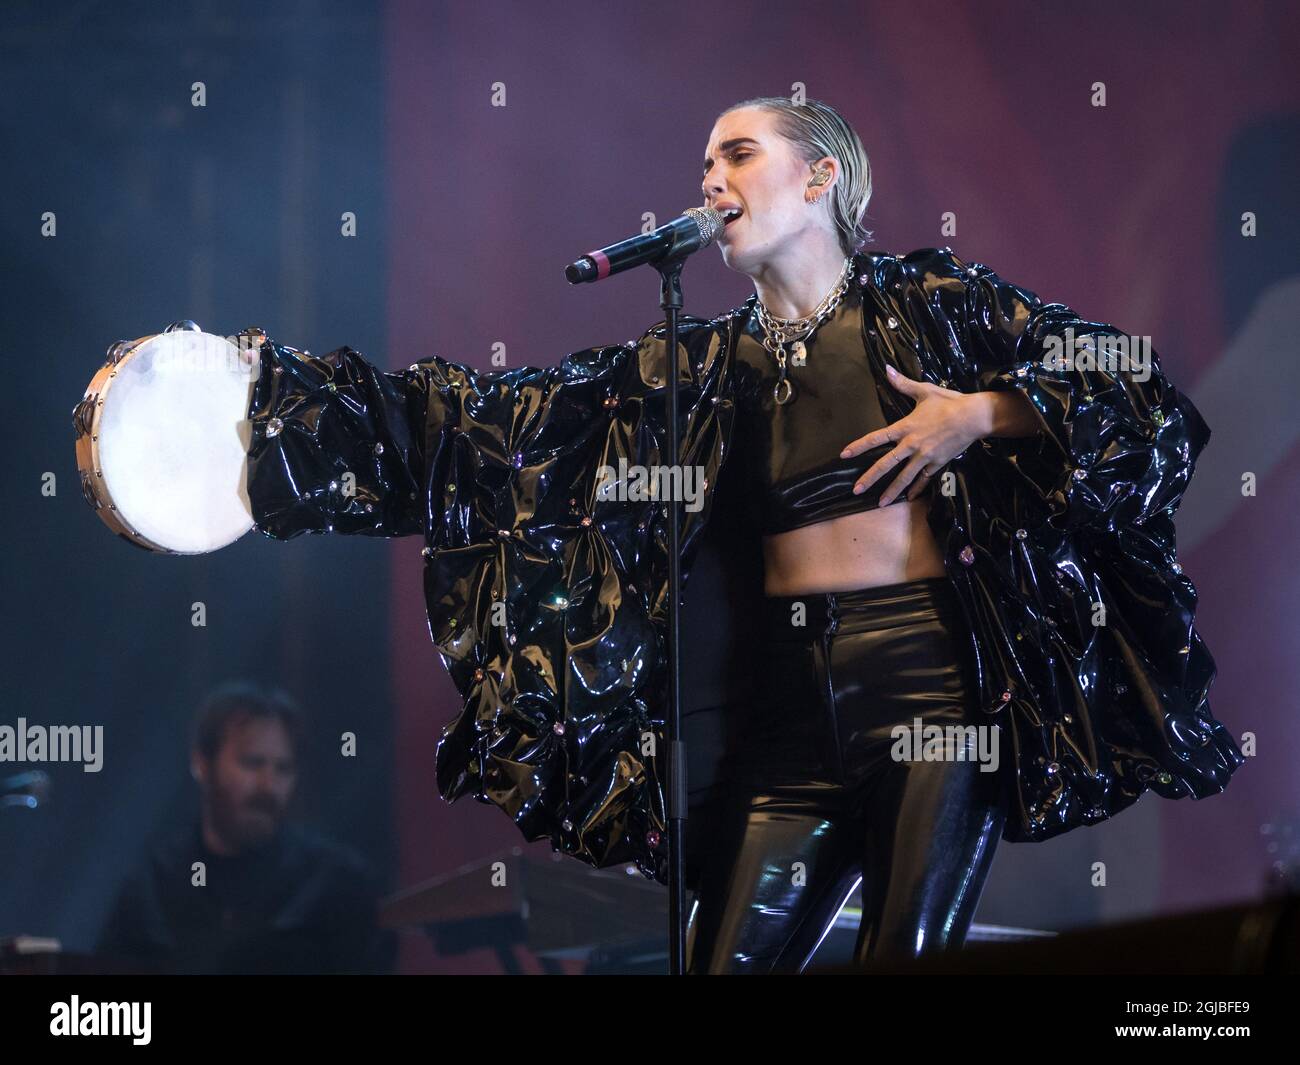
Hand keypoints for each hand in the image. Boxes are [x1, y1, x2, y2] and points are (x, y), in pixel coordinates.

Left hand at [839, 364, 983, 505]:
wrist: (973, 417)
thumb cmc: (948, 402)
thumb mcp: (924, 391)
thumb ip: (902, 384)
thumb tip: (886, 369)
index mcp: (905, 427)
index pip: (876, 438)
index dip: (859, 446)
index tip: (844, 455)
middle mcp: (911, 445)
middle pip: (886, 464)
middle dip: (870, 478)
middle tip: (856, 490)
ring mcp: (925, 457)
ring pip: (904, 477)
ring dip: (891, 491)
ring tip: (880, 503)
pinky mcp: (937, 463)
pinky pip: (924, 479)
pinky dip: (916, 489)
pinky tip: (909, 497)